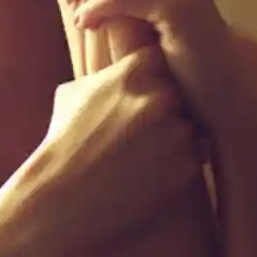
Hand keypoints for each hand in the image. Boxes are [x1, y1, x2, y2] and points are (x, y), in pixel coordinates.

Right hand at [15, 45, 202, 256]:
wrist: (63, 197)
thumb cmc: (63, 144)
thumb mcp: (74, 94)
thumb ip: (104, 75)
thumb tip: (110, 65)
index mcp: (135, 70)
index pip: (160, 60)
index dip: (152, 79)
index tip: (138, 97)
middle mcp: (161, 94)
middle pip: (181, 92)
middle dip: (168, 108)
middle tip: (142, 130)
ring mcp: (178, 128)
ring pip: (191, 124)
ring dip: (176, 137)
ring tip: (143, 155)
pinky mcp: (188, 163)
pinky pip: (194, 155)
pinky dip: (177, 165)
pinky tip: (148, 174)